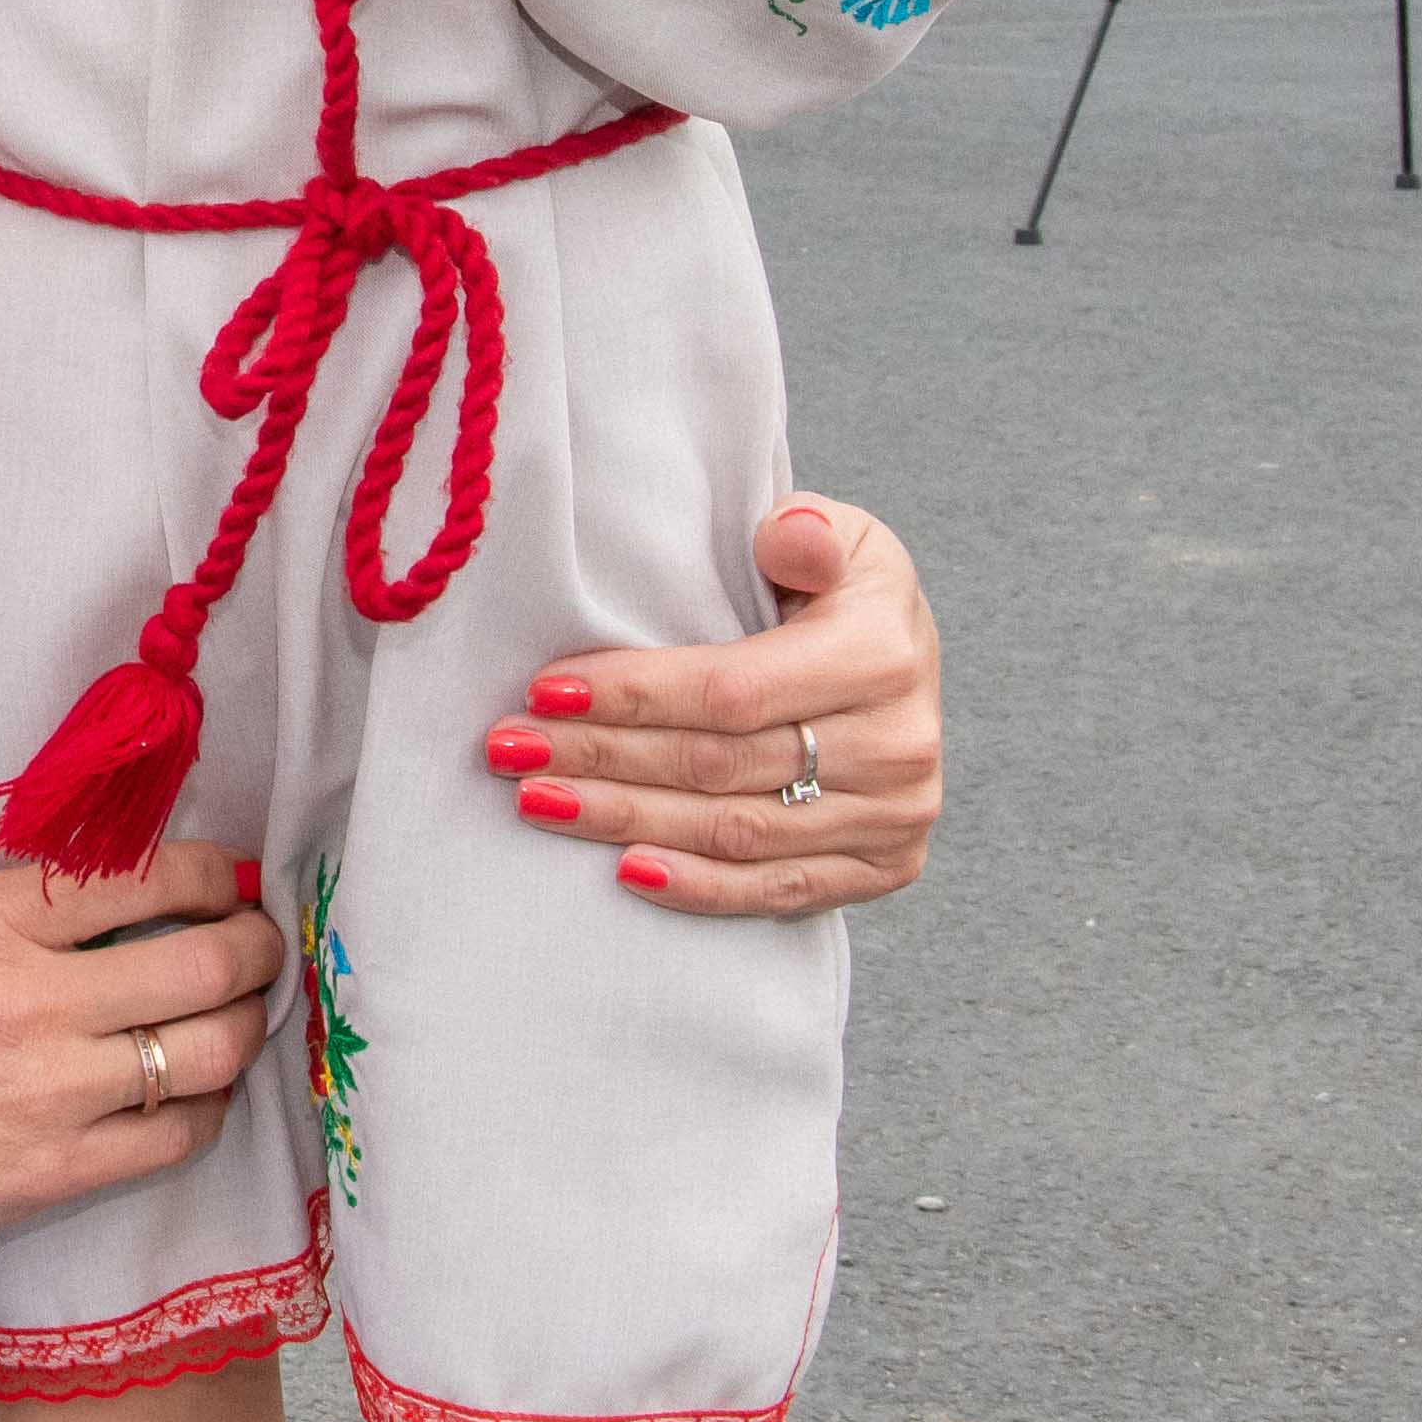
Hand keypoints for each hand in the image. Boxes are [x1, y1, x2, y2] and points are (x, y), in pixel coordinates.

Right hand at [0, 676, 286, 1274]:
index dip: (211, 871)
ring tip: (243, 1010)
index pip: (138, 877)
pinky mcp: (58, 1171)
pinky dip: (208, 1109)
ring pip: (206, 1051)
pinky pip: (176, 1136)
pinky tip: (199, 1090)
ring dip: (244, 1025)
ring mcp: (53, 1092)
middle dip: (255, 944)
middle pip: (201, 962)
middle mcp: (35, 1003)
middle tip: (259, 938)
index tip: (226, 875)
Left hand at [488, 492, 944, 916]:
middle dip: (603, 757)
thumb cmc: (847, 591)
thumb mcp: (843, 536)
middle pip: (719, 765)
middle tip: (511, 749)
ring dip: (626, 821)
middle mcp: (897, 746)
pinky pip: (778, 890)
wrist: (910, 665)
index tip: (546, 690)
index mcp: (882, 655)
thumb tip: (787, 534)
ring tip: (539, 800)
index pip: (733, 690)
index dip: (634, 694)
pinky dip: (700, 887)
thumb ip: (809, 532)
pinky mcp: (886, 868)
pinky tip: (627, 871)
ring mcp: (895, 817)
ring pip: (735, 833)